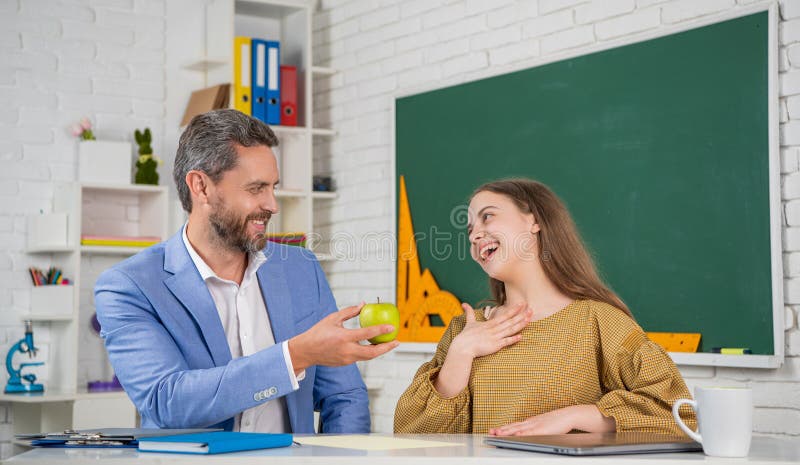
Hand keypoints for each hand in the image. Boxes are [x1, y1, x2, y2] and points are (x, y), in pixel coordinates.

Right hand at [288, 303, 398, 372]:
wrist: (306, 351)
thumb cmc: (318, 332)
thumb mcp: (333, 318)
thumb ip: (349, 312)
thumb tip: (363, 304)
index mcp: (343, 338)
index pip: (366, 334)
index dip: (381, 330)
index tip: (391, 327)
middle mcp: (347, 350)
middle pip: (372, 352)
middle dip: (386, 347)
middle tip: (396, 341)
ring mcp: (347, 359)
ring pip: (368, 357)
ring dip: (380, 351)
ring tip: (389, 344)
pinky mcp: (346, 363)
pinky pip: (361, 357)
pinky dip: (370, 352)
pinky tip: (375, 346)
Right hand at [449, 302, 532, 358]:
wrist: (462, 347)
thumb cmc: (466, 336)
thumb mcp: (469, 323)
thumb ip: (469, 313)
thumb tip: (464, 304)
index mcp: (490, 324)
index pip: (504, 315)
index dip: (514, 309)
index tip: (522, 304)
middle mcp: (494, 329)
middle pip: (510, 321)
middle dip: (521, 315)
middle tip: (531, 309)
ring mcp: (495, 337)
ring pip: (510, 330)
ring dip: (520, 325)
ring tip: (529, 319)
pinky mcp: (494, 346)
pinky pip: (505, 342)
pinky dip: (513, 339)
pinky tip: (521, 337)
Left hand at [488, 405, 615, 435]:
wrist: (570, 415)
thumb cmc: (558, 421)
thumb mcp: (544, 424)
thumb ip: (536, 428)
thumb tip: (529, 433)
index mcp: (531, 421)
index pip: (514, 425)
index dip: (504, 428)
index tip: (494, 430)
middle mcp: (532, 422)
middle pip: (513, 426)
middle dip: (501, 430)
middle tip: (490, 432)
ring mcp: (537, 425)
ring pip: (519, 429)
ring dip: (507, 432)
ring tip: (497, 434)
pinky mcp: (543, 429)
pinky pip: (531, 432)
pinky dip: (522, 434)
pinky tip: (516, 436)